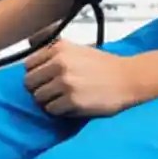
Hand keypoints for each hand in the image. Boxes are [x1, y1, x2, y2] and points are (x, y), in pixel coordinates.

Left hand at [23, 41, 145, 117]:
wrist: (129, 79)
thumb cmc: (104, 66)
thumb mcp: (76, 49)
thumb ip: (54, 54)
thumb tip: (29, 66)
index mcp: (59, 48)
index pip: (28, 65)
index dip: (35, 74)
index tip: (44, 79)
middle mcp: (59, 63)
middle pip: (29, 83)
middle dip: (39, 89)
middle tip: (52, 92)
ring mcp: (66, 82)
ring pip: (39, 98)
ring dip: (48, 101)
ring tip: (63, 99)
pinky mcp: (73, 101)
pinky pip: (52, 110)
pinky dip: (59, 111)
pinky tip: (71, 106)